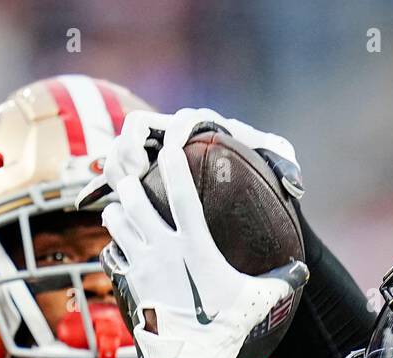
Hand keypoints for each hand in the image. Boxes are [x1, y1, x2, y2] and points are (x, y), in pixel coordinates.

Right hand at [76, 107, 303, 210]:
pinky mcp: (143, 179)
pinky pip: (116, 175)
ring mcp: (154, 157)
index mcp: (201, 128)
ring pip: (121, 149)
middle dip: (132, 145)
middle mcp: (173, 138)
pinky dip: (106, 184)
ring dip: (115, 164)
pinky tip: (101, 202)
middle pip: (139, 128)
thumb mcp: (276, 166)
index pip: (182, 120)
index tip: (175, 147)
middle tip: (135, 171)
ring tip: (120, 189)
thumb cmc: (262, 179)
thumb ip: (283, 158)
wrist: (245, 202)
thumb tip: (292, 172)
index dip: (175, 130)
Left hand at [98, 163, 307, 357]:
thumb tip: (303, 271)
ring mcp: (142, 265)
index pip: (181, 195)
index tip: (171, 147)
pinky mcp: (130, 281)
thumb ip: (280, 281)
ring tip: (127, 207)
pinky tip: (124, 241)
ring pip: (116, 221)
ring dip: (119, 210)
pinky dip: (116, 239)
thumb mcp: (256, 301)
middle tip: (139, 179)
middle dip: (133, 184)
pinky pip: (113, 249)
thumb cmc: (221, 328)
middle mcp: (163, 250)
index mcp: (194, 247)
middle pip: (134, 199)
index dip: (175, 166)